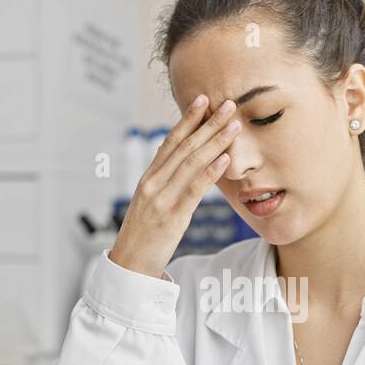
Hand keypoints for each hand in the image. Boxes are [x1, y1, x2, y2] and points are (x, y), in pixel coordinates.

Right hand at [109, 95, 241, 277]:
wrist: (130, 265)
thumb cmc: (144, 236)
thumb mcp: (151, 203)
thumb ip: (164, 182)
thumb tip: (178, 162)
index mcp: (149, 178)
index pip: (170, 141)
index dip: (188, 119)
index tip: (203, 99)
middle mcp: (153, 183)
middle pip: (184, 146)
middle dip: (208, 123)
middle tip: (229, 104)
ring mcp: (161, 198)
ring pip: (191, 162)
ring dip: (216, 141)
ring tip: (235, 125)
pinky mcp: (172, 216)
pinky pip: (194, 189)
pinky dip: (211, 171)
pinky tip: (225, 158)